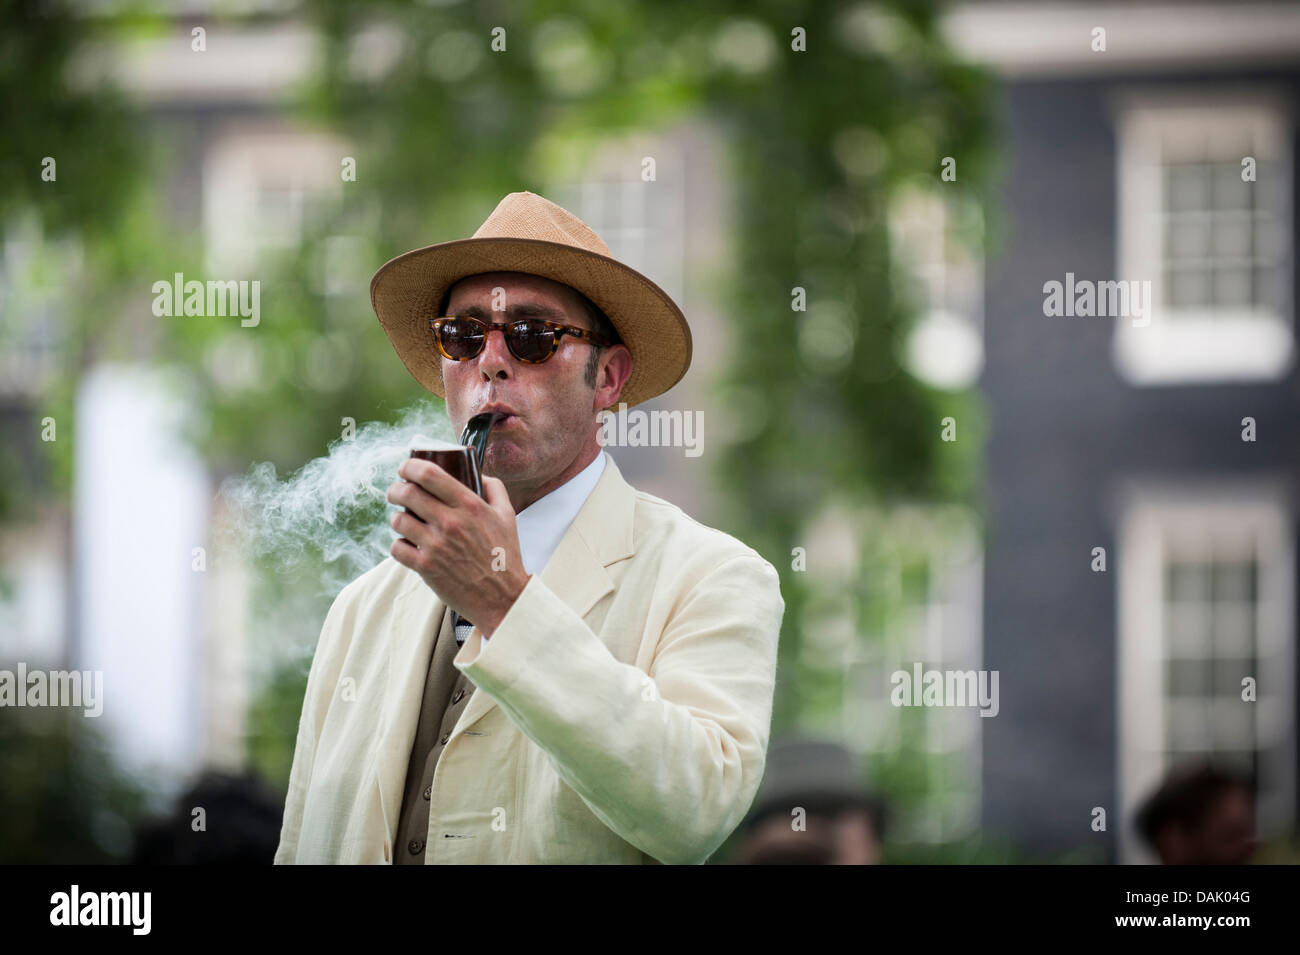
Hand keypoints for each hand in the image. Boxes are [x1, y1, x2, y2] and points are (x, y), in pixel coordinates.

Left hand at [386, 460, 529, 636]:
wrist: (503, 597)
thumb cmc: (505, 555)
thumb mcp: (508, 516)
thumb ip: (495, 489)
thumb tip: (479, 473)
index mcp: (470, 505)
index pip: (429, 474)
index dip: (410, 466)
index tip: (406, 468)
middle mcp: (451, 522)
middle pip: (406, 493)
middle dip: (395, 489)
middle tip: (396, 492)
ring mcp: (436, 546)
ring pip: (398, 520)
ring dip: (396, 518)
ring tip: (403, 521)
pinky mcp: (426, 567)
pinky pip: (397, 548)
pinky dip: (398, 545)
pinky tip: (408, 545)